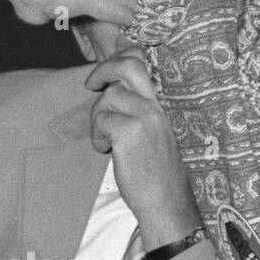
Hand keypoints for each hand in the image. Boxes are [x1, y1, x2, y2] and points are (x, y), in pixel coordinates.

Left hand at [85, 47, 197, 246]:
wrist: (167, 203)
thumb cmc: (157, 169)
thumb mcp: (155, 129)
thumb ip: (140, 106)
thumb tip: (111, 84)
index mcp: (168, 102)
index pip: (146, 61)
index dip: (122, 56)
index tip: (106, 71)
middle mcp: (161, 104)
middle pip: (128, 65)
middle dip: (103, 69)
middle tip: (91, 84)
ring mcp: (148, 117)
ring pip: (108, 97)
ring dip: (98, 117)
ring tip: (106, 139)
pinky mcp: (131, 133)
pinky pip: (101, 120)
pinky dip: (97, 136)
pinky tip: (107, 150)